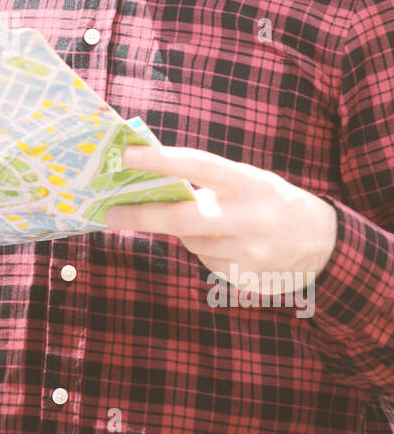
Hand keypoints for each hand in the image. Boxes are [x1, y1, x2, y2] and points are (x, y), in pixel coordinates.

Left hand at [108, 144, 338, 294]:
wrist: (321, 244)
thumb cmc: (271, 201)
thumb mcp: (248, 180)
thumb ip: (209, 181)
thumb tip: (153, 177)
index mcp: (249, 182)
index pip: (199, 165)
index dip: (161, 160)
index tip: (128, 156)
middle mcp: (249, 217)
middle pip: (183, 219)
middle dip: (142, 216)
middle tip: (112, 213)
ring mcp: (246, 251)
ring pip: (190, 241)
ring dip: (185, 232)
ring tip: (210, 224)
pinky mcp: (242, 277)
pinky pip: (205, 260)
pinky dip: (205, 249)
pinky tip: (228, 244)